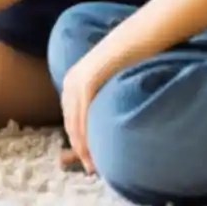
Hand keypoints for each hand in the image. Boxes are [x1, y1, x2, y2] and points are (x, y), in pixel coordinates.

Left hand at [60, 50, 117, 174]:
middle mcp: (70, 82)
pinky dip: (86, 135)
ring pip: (75, 123)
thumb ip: (104, 93)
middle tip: (89, 168)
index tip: (85, 156)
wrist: (136, 37)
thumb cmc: (129, 58)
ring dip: (82, 147)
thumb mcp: (110, 77)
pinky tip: (91, 150)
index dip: (77, 138)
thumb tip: (109, 111)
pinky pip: (83, 115)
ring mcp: (77, 83)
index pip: (70, 116)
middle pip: (70, 122)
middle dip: (78, 148)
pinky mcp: (88, 83)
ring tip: (92, 166)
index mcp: (72, 81)